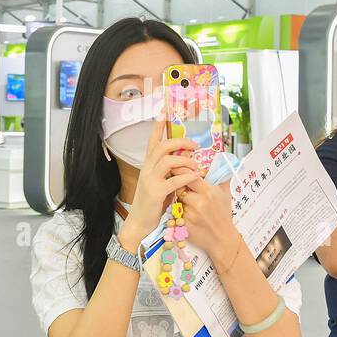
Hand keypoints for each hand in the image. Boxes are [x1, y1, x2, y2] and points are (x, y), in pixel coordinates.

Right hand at [118, 119, 198, 248]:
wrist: (140, 223)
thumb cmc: (152, 204)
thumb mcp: (160, 184)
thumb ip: (169, 172)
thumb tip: (185, 160)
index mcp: (148, 166)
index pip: (152, 142)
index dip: (157, 127)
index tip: (163, 112)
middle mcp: (147, 170)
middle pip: (162, 147)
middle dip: (179, 142)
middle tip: (194, 145)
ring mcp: (150, 181)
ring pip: (167, 161)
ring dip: (185, 160)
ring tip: (196, 165)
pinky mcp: (155, 193)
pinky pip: (173, 181)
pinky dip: (186, 177)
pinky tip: (195, 177)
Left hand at [177, 176, 240, 267]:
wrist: (221, 238)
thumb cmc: (224, 214)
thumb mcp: (225, 194)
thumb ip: (221, 177)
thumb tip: (220, 161)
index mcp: (208, 192)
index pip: (188, 175)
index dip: (181, 171)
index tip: (176, 168)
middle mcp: (198, 203)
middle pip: (179, 187)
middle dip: (180, 186)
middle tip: (182, 186)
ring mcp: (189, 215)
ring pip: (177, 200)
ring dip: (180, 200)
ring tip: (189, 203)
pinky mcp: (183, 225)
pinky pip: (176, 213)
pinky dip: (179, 212)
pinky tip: (188, 214)